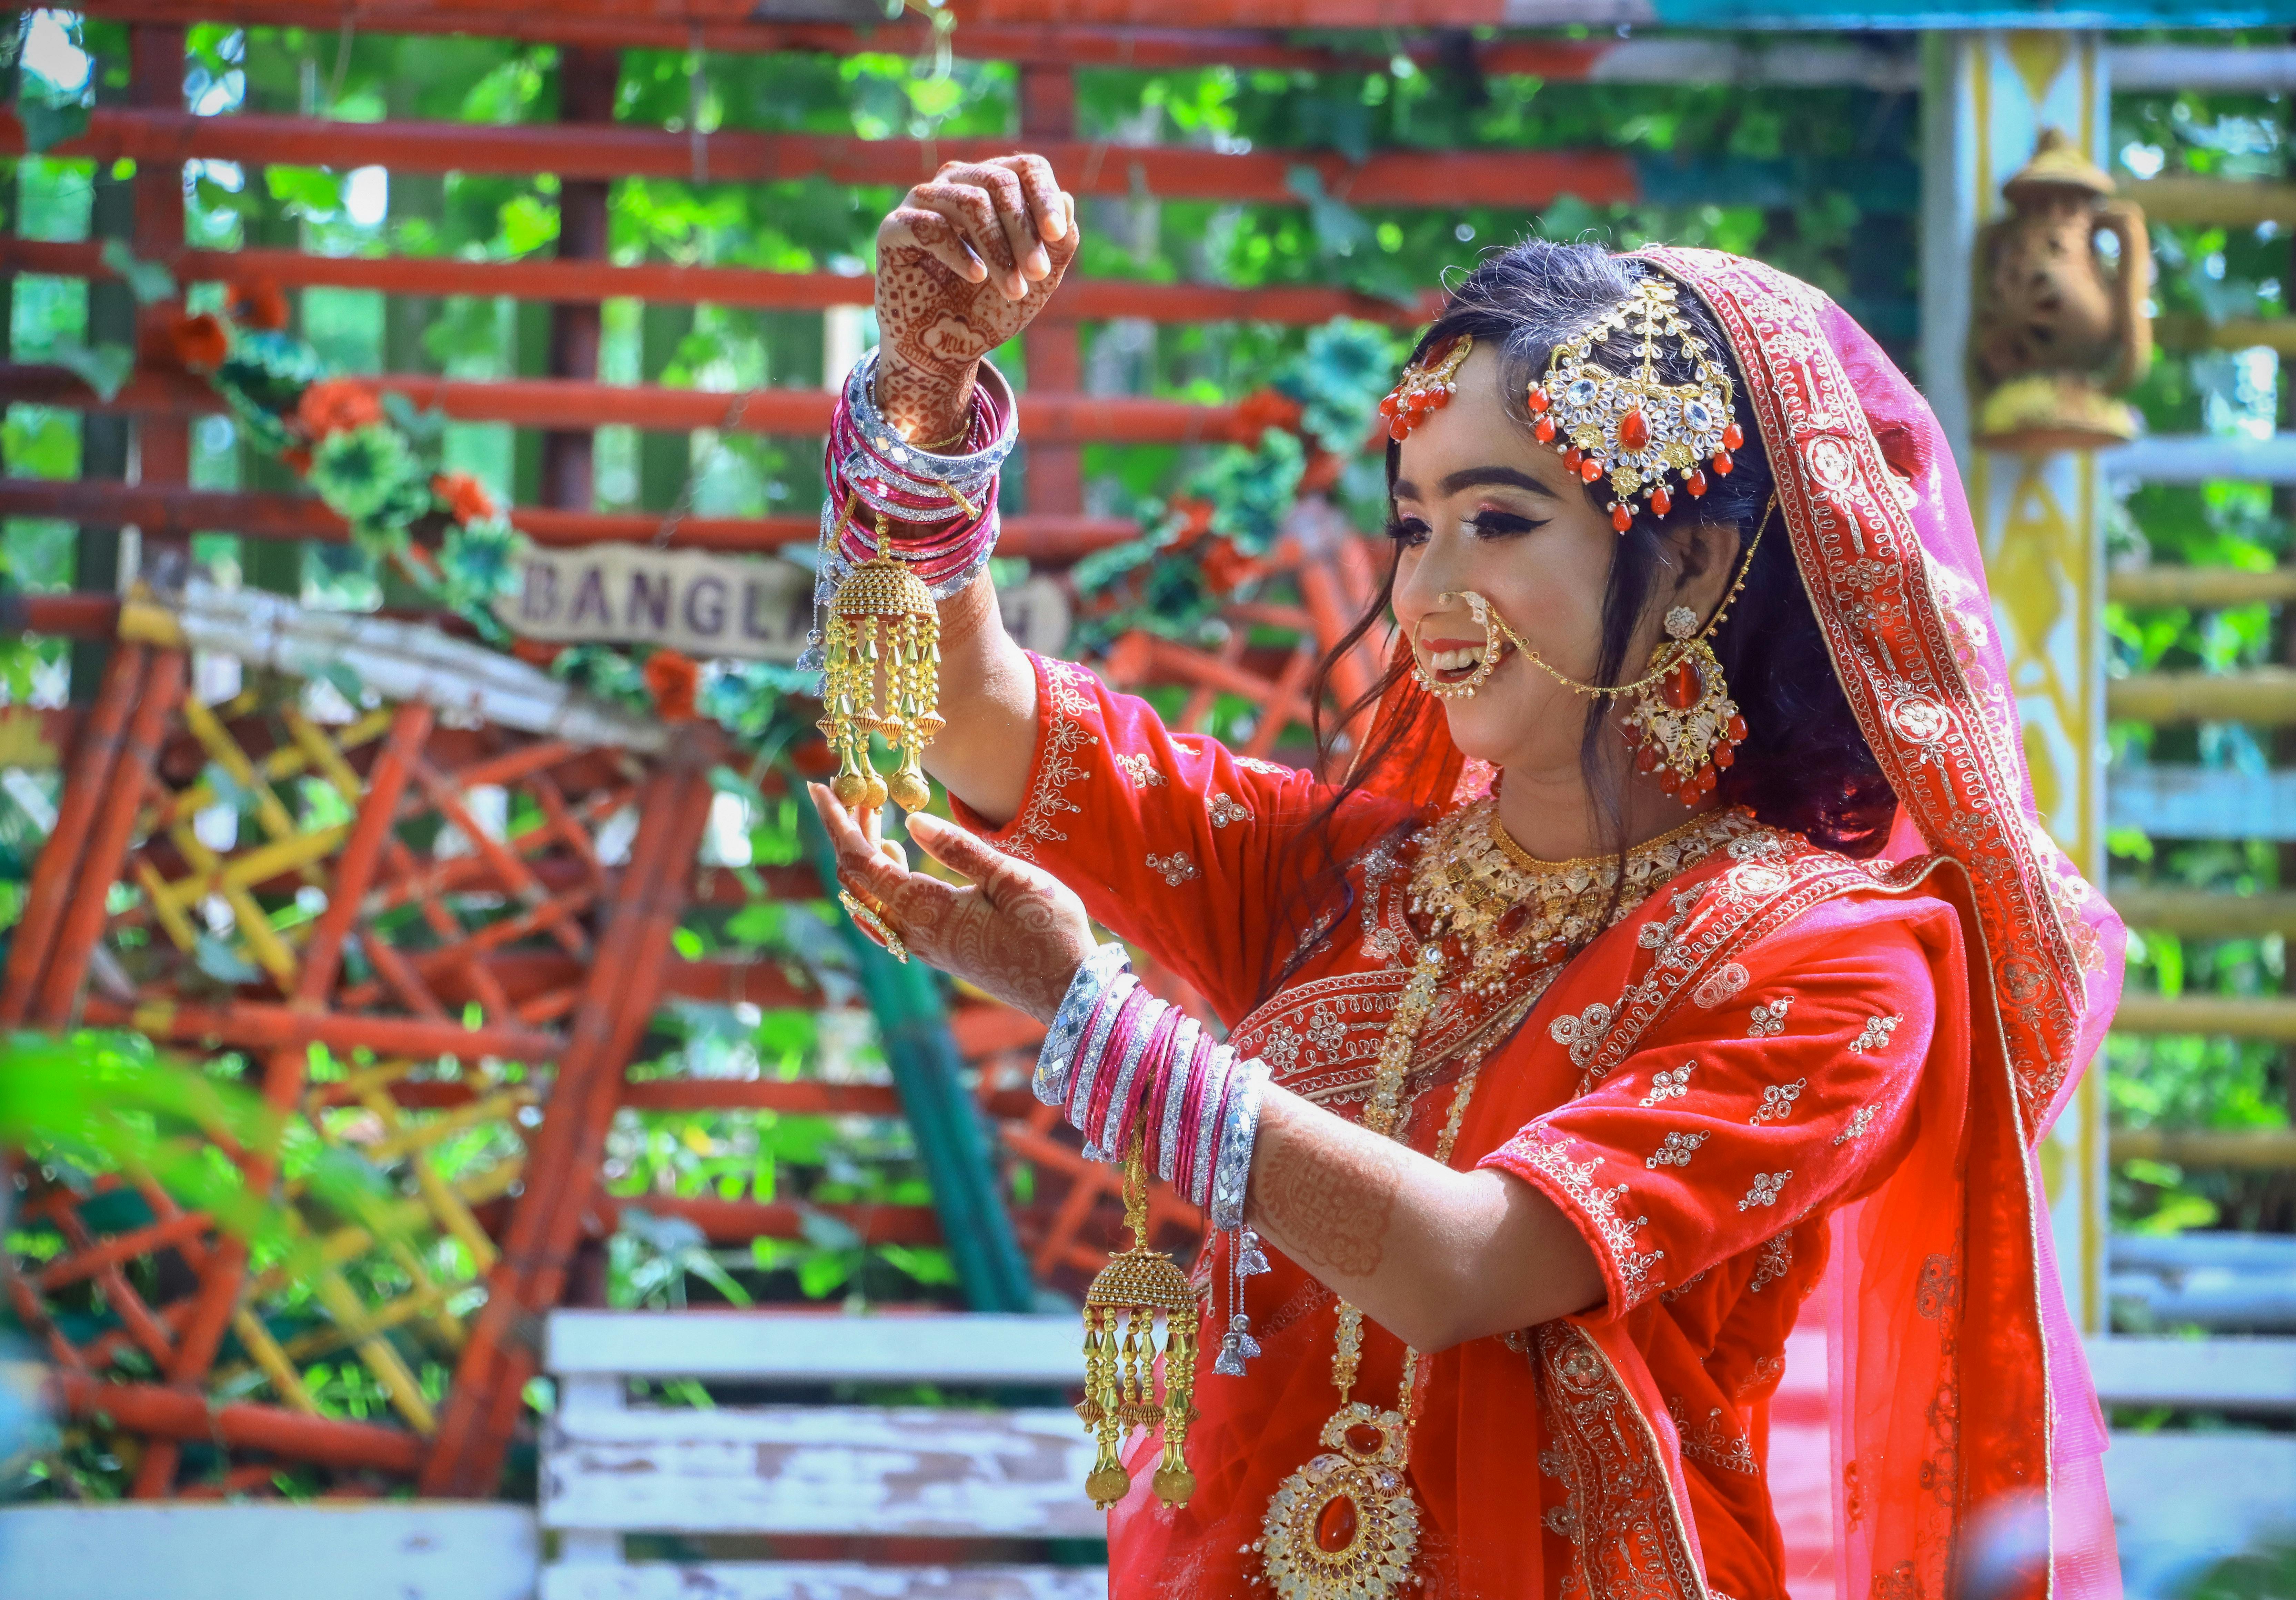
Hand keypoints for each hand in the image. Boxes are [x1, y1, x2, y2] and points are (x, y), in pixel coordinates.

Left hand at [810, 783, 1095, 1023]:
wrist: (1068, 988)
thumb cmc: (1049, 931)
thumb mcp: (1012, 879)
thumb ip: (960, 850)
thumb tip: (910, 822)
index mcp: (926, 911)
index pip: (862, 862)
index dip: (837, 823)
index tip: (819, 787)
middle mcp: (914, 933)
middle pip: (856, 879)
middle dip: (847, 833)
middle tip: (854, 791)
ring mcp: (923, 945)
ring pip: (870, 897)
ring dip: (864, 855)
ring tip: (873, 814)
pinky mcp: (936, 949)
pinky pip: (888, 912)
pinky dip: (881, 879)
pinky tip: (896, 855)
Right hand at [874, 154, 1078, 440]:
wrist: (943, 347)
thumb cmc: (989, 308)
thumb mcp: (1037, 282)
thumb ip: (1058, 245)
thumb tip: (1068, 200)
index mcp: (993, 188)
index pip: (1025, 168)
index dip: (1045, 196)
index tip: (1056, 235)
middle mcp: (957, 184)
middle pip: (999, 182)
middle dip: (1024, 231)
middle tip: (1038, 274)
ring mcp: (922, 202)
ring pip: (969, 202)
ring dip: (997, 249)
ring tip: (1013, 289)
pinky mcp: (894, 229)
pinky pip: (930, 225)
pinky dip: (959, 252)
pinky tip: (976, 277)